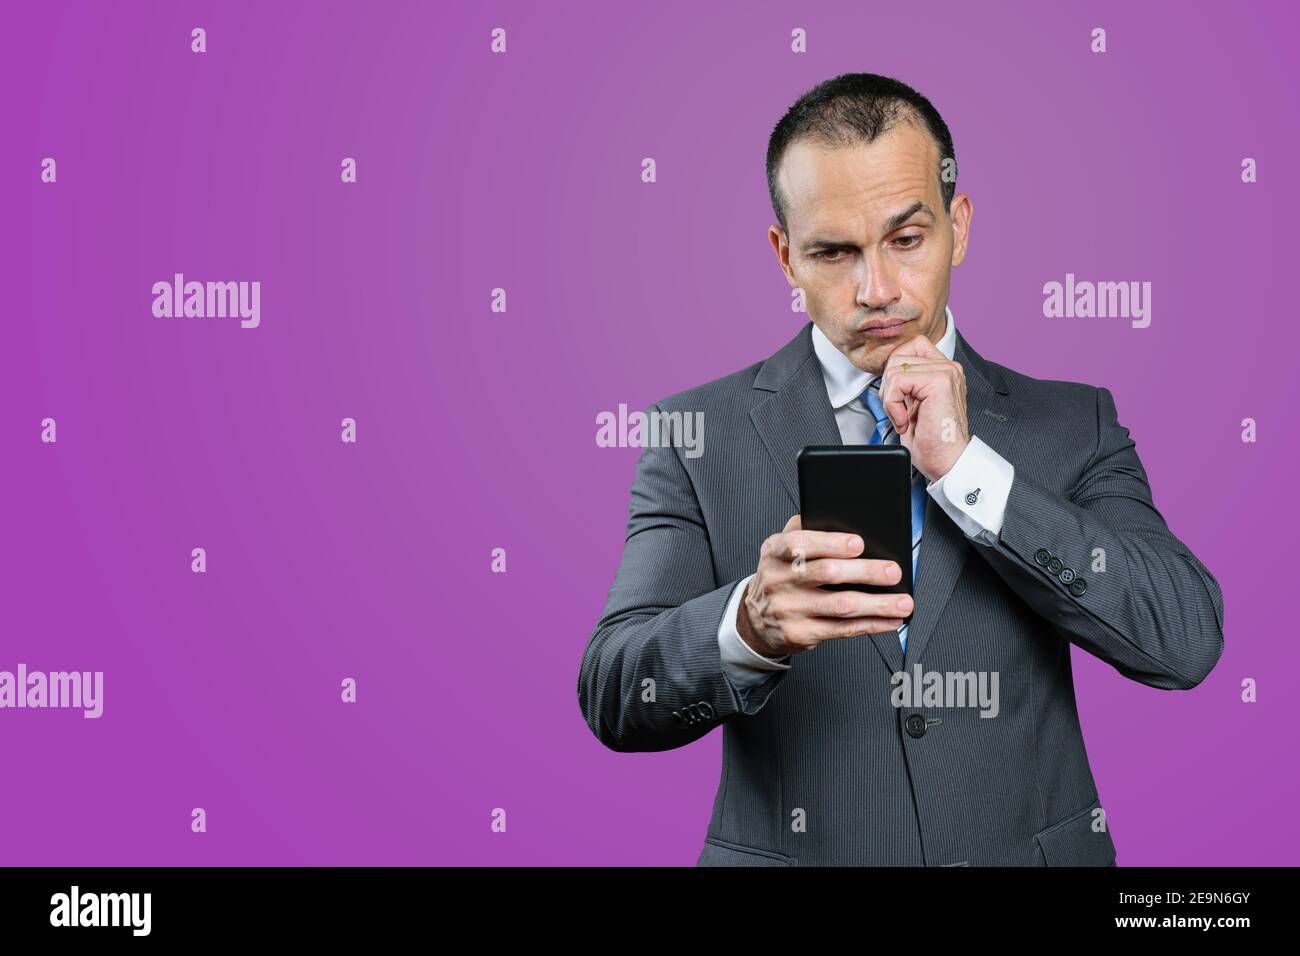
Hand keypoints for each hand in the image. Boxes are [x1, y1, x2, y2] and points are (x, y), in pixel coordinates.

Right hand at [737, 514, 913, 657]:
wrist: (755, 619)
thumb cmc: (780, 576)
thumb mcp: (780, 548)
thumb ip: (803, 530)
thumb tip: (843, 518)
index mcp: (775, 553)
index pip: (800, 544)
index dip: (830, 543)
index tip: (859, 543)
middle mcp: (779, 581)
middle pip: (827, 574)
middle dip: (865, 572)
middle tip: (893, 571)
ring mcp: (789, 610)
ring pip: (841, 606)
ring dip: (877, 604)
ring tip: (903, 601)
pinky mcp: (800, 634)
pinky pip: (842, 630)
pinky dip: (871, 625)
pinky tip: (890, 619)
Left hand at [878, 333, 969, 480]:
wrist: (947, 462)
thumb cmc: (931, 440)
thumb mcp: (914, 404)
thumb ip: (906, 382)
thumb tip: (886, 370)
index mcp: (943, 370)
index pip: (909, 347)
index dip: (894, 371)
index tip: (898, 398)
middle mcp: (948, 367)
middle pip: (897, 357)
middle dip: (888, 387)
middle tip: (899, 411)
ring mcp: (946, 372)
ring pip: (894, 369)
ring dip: (890, 399)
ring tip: (904, 418)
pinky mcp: (939, 381)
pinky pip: (898, 382)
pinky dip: (893, 405)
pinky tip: (906, 421)